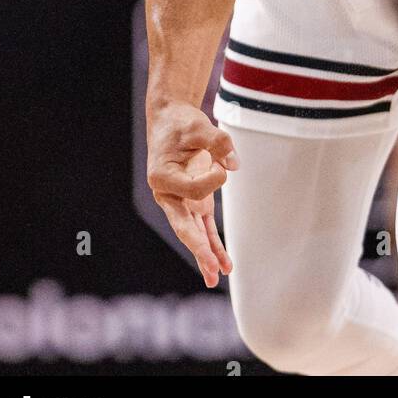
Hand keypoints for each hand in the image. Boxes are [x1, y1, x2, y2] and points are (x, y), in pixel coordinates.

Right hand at [146, 100, 237, 287]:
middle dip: (198, 248)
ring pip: (194, 232)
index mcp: (162, 176)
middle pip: (183, 225)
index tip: (223, 162)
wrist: (172, 119)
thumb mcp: (198, 126)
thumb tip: (235, 164)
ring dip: (206, 255)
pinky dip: (213, 245)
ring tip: (215, 278)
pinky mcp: (194, 202)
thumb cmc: (182, 123)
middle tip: (210, 268)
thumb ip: (218, 142)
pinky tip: (224, 265)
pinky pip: (204, 227)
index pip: (193, 189)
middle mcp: (168, 194)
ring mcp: (180, 201)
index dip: (213, 178)